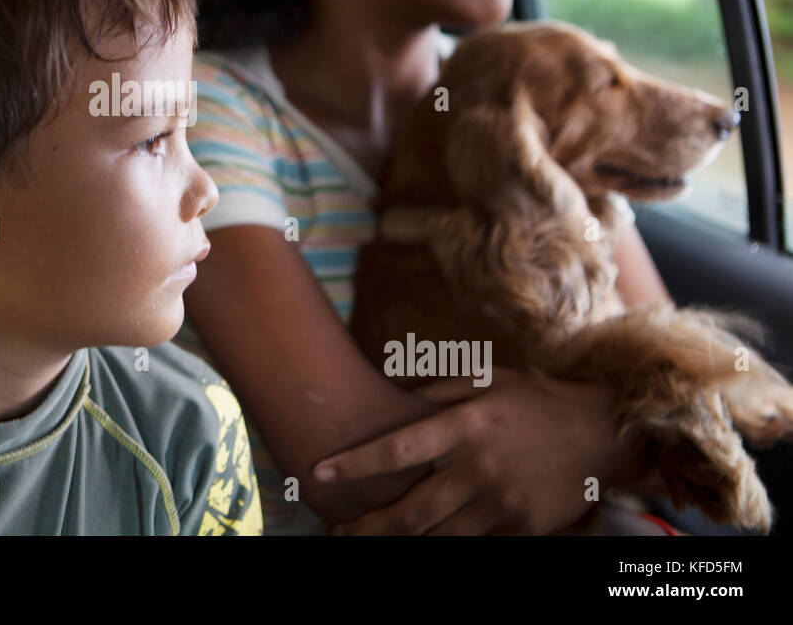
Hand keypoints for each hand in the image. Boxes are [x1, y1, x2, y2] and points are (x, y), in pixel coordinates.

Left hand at [313, 367, 648, 534]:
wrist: (603, 433)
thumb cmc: (535, 399)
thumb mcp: (486, 379)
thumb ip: (436, 393)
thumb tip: (390, 398)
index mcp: (466, 425)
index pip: (398, 449)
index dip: (356, 464)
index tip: (321, 470)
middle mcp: (480, 467)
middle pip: (411, 511)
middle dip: (369, 526)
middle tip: (337, 530)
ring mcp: (502, 503)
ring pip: (438, 536)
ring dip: (401, 541)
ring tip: (369, 539)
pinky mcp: (522, 527)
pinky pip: (474, 545)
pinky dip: (445, 545)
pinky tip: (422, 543)